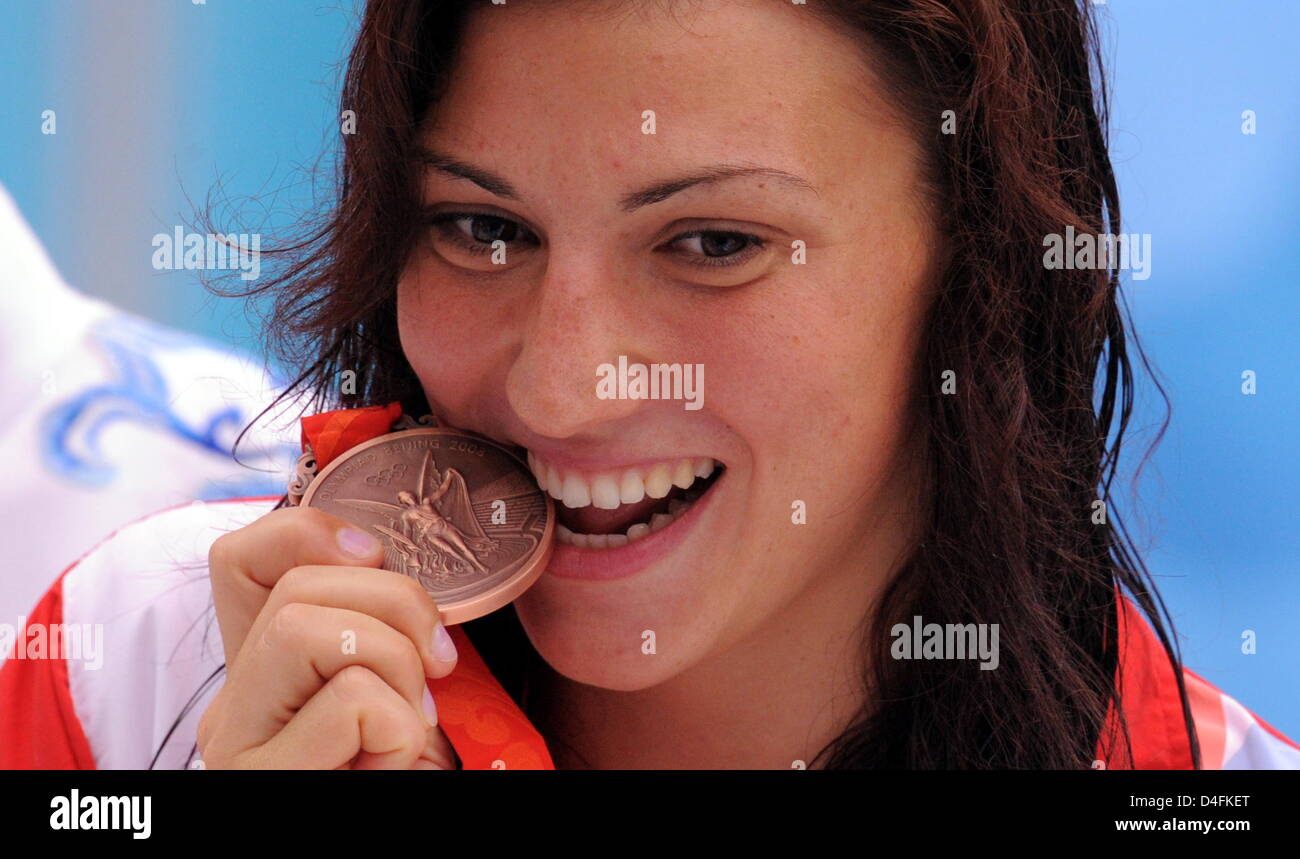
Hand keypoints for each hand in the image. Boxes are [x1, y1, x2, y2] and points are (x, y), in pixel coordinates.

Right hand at [197, 506, 460, 768]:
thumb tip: (389, 554)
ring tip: (407, 724)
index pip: (240, 559)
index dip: (307, 531)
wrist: (403, 834)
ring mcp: (239, 744)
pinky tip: (389, 768)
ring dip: (395, 668)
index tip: (373, 554)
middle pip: (297, 589)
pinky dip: (398, 729)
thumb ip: (380, 626)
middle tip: (432, 667)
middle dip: (396, 607)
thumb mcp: (398, 684)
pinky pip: (351, 702)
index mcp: (265, 666)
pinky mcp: (261, 781)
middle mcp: (233, 702)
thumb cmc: (403, 770)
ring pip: (308, 631)